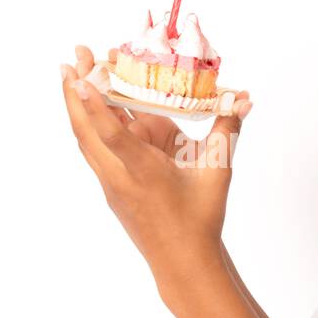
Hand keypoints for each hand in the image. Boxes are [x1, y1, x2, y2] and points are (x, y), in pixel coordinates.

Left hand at [60, 45, 251, 285]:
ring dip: (79, 103)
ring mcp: (112, 181)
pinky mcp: (112, 183)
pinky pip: (97, 147)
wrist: (182, 262)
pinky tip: (95, 101)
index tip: (80, 79)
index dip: (95, 107)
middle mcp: (120, 176)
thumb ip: (227, 131)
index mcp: (145, 173)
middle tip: (76, 54)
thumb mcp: (217, 172)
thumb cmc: (201, 219)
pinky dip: (93, 122)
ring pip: (87, 137)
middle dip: (76, 89)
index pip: (115, 136)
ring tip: (76, 68)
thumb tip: (242, 99)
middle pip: (87, 129)